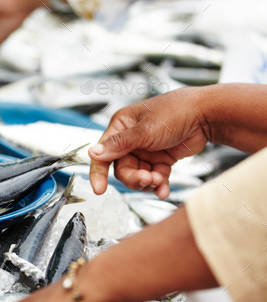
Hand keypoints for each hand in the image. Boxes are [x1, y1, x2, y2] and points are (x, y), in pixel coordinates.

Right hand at [88, 87, 209, 198]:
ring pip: (138, 175)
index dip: (99, 172)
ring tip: (159, 181)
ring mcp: (147, 149)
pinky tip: (163, 189)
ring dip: (147, 181)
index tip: (99, 190)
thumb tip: (93, 153)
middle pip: (123, 168)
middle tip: (147, 179)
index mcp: (122, 126)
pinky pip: (155, 177)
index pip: (104, 153)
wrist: (208, 114)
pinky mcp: (161, 158)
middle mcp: (131, 139)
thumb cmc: (176, 112)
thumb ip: (118, 145)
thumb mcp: (144, 130)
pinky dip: (159, 184)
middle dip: (134, 177)